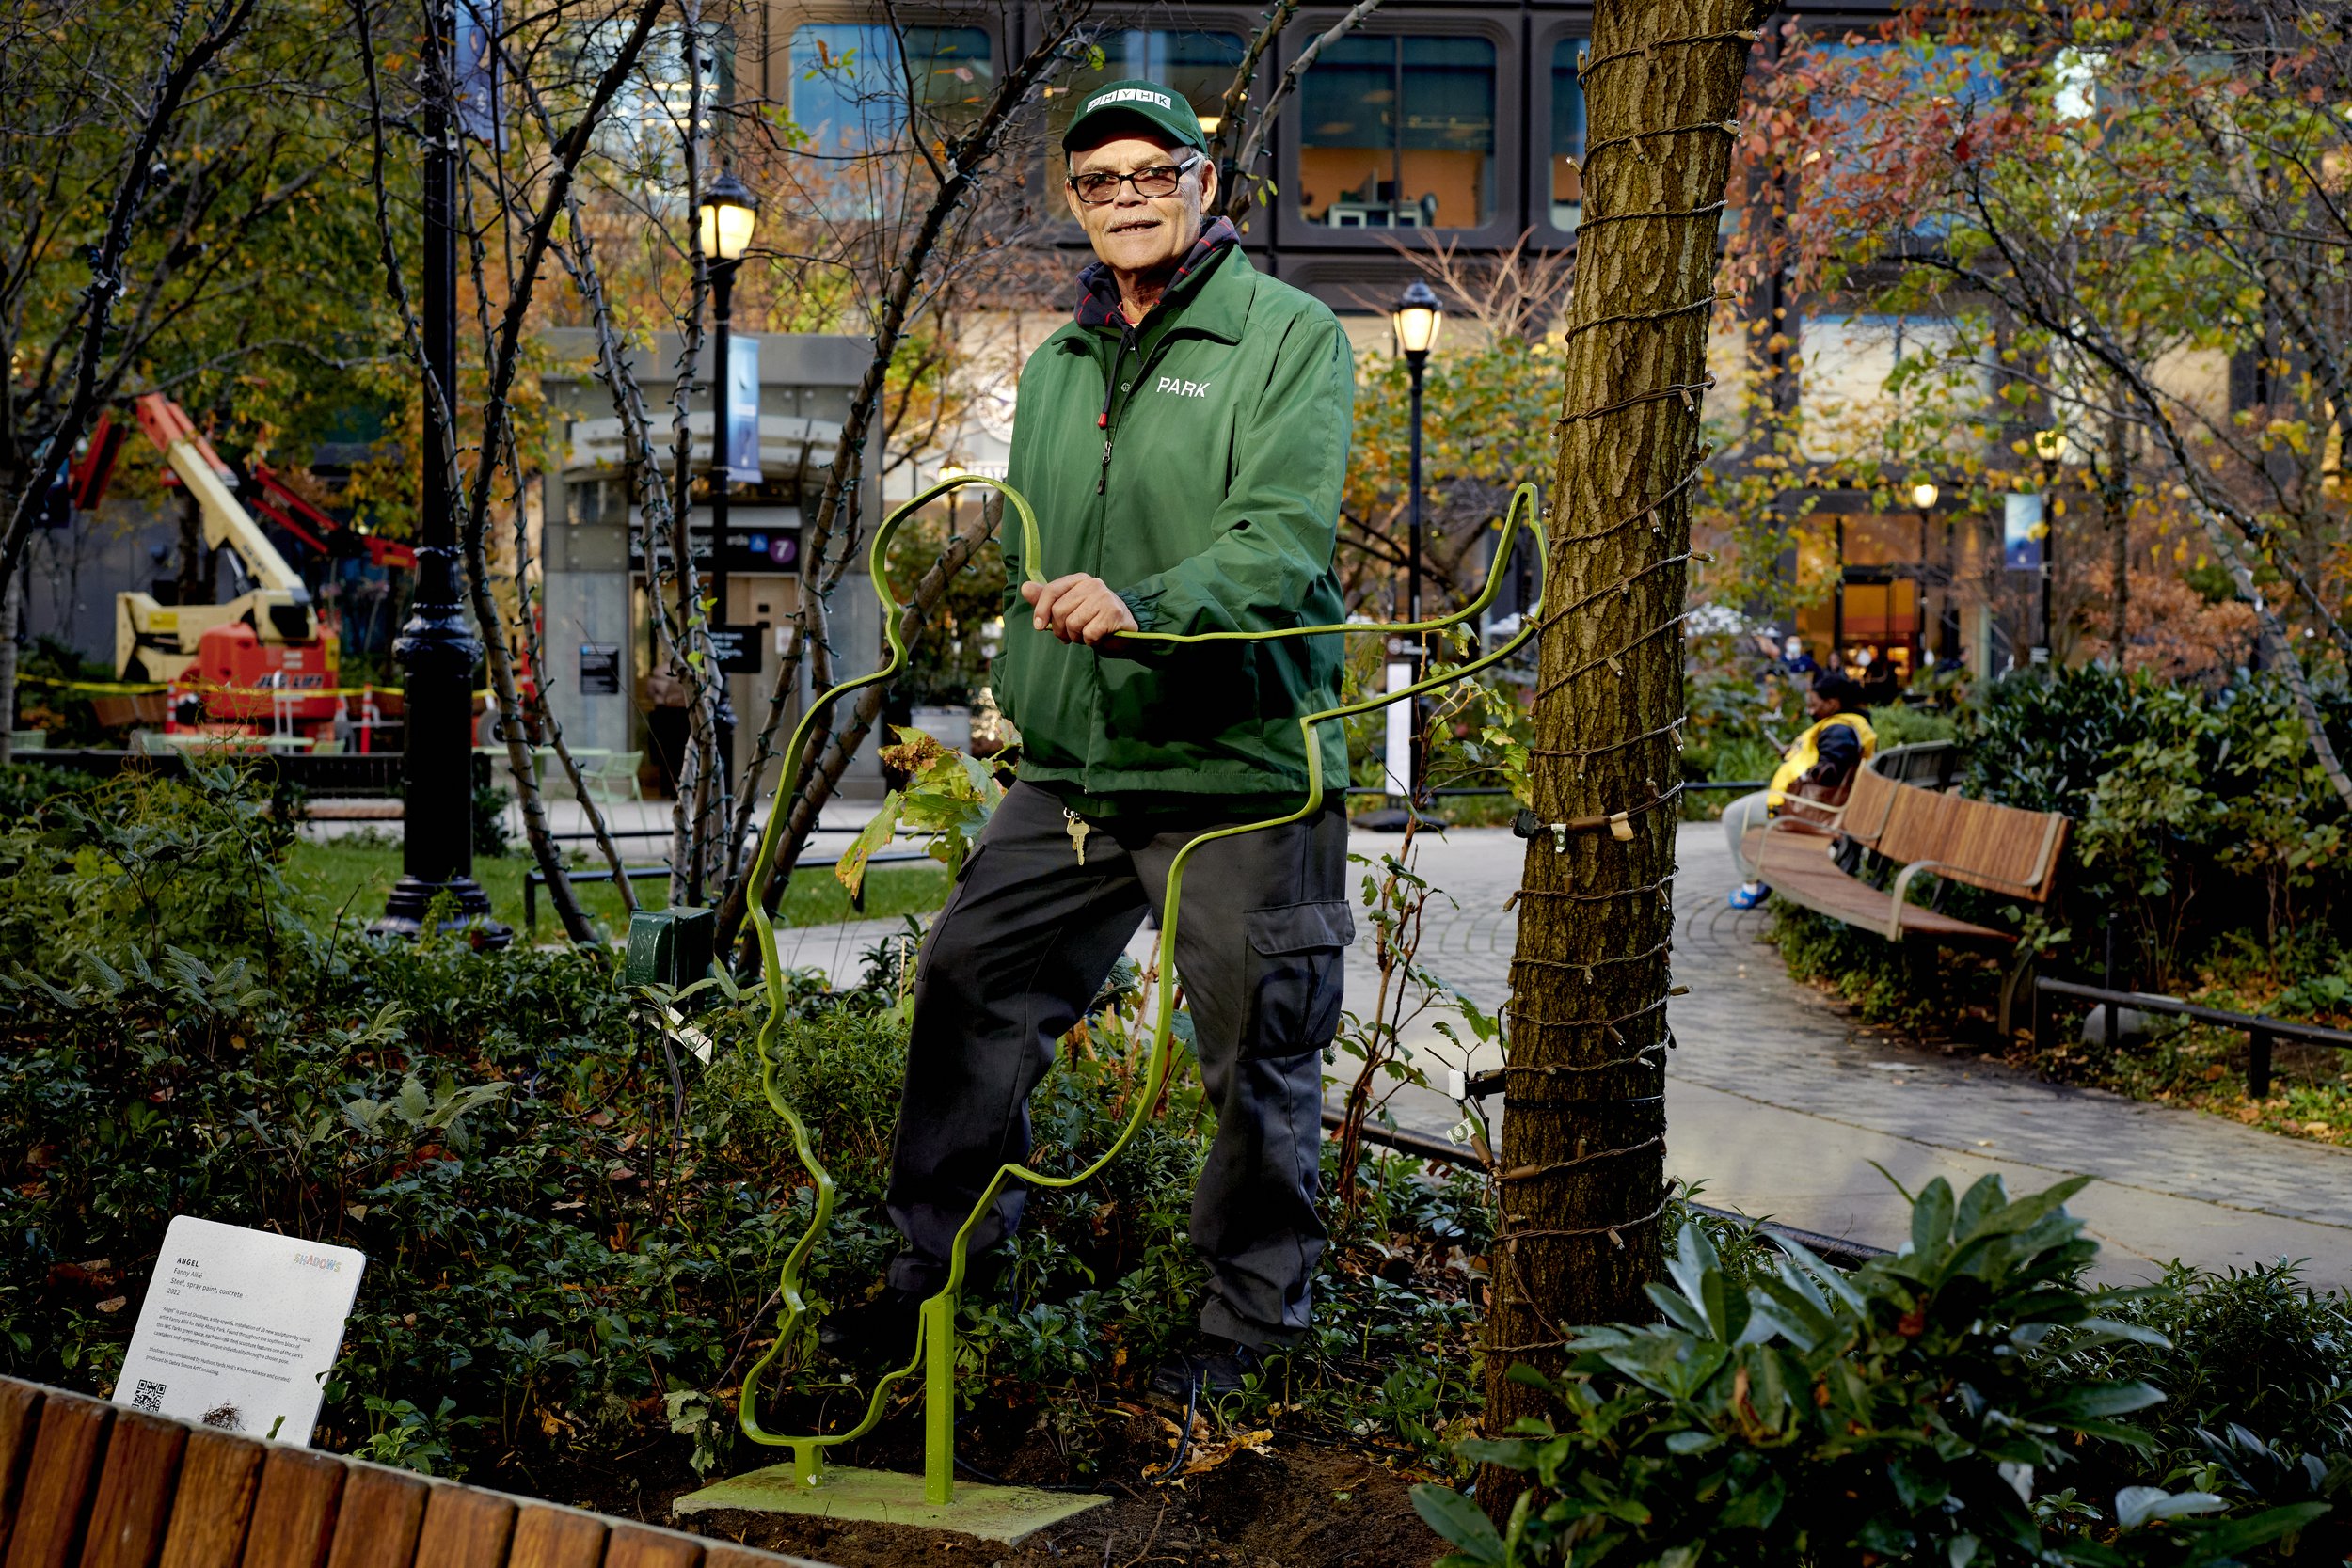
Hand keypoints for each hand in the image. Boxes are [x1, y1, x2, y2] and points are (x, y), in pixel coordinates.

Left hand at [1021, 573, 1138, 648]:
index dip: (1041, 610)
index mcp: (1079, 580)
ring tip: (1087, 634)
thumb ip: (1047, 600)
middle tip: (1072, 634)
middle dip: (1061, 629)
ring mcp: (1104, 597)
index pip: (1051, 590)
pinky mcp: (1114, 613)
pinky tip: (1099, 637)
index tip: (1039, 627)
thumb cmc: (1094, 619)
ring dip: (1076, 637)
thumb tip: (1025, 588)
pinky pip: (1089, 634)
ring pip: (1073, 623)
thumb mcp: (1068, 609)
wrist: (1125, 631)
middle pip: (1059, 610)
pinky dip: (1091, 642)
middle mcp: (1092, 584)